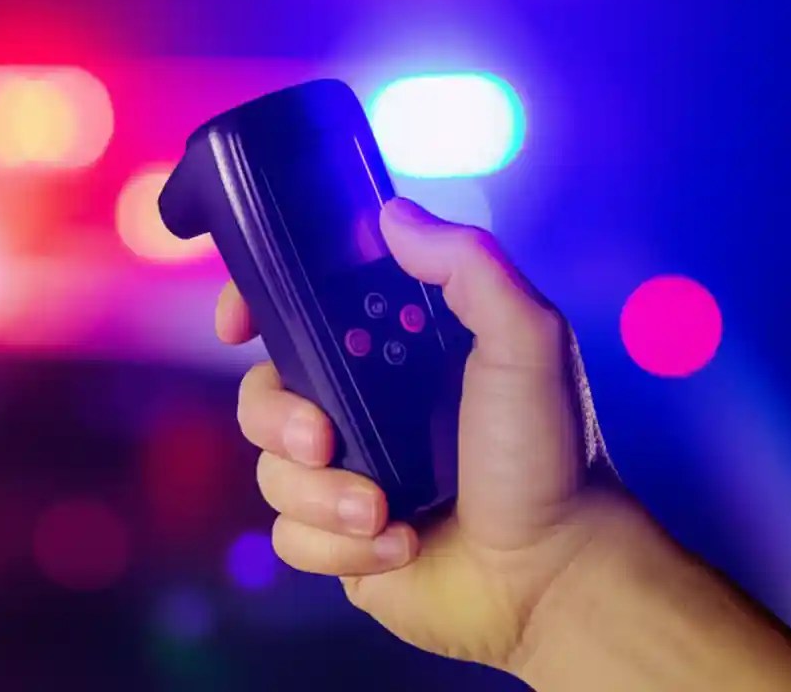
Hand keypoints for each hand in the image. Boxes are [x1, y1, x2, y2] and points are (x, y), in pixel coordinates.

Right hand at [217, 197, 630, 667]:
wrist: (552, 575)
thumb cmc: (549, 455)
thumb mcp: (526, 341)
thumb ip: (469, 266)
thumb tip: (393, 214)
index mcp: (392, 354)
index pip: (300, 313)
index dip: (255, 306)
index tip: (237, 323)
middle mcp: (360, 408)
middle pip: (260, 393)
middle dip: (277, 418)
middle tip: (321, 440)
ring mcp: (346, 474)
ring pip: (270, 471)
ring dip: (322, 495)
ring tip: (380, 509)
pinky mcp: (338, 539)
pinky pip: (290, 535)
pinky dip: (339, 545)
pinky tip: (398, 545)